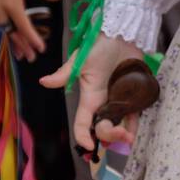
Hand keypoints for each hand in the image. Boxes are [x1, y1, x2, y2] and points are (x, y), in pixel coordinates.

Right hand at [0, 0, 62, 61]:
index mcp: (11, 0)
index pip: (22, 25)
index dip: (31, 38)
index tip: (40, 48)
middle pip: (9, 32)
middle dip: (21, 45)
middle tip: (32, 57)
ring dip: (10, 42)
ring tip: (21, 54)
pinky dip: (1, 33)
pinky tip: (9, 40)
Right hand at [40, 31, 145, 151]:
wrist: (122, 34)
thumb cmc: (99, 45)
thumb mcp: (80, 59)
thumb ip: (64, 74)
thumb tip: (43, 82)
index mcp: (89, 98)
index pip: (83, 122)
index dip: (83, 136)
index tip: (87, 145)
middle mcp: (103, 103)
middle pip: (102, 128)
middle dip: (108, 136)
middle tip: (119, 135)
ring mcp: (119, 100)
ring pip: (119, 125)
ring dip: (122, 135)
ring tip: (128, 139)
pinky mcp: (134, 95)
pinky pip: (135, 115)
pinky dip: (135, 126)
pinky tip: (136, 133)